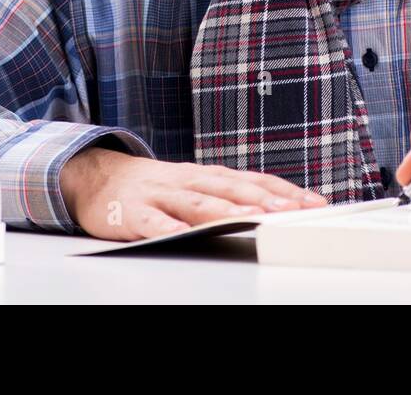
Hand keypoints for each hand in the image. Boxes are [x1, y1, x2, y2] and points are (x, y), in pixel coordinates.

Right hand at [60, 146, 328, 240]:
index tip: (315, 202)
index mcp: (205, 175)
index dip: (284, 190)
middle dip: (265, 199)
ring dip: (226, 209)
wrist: (94, 175)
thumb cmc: (152, 187)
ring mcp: (159, 194)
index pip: (252, 179)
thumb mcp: (191, 185)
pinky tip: (184, 235)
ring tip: (252, 219)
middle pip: (231, 188)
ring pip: (197, 201)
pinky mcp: (132, 212)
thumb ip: (224, 196)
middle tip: (294, 211)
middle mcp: (187, 179)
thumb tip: (273, 212)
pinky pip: (152, 221)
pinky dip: (168, 227)